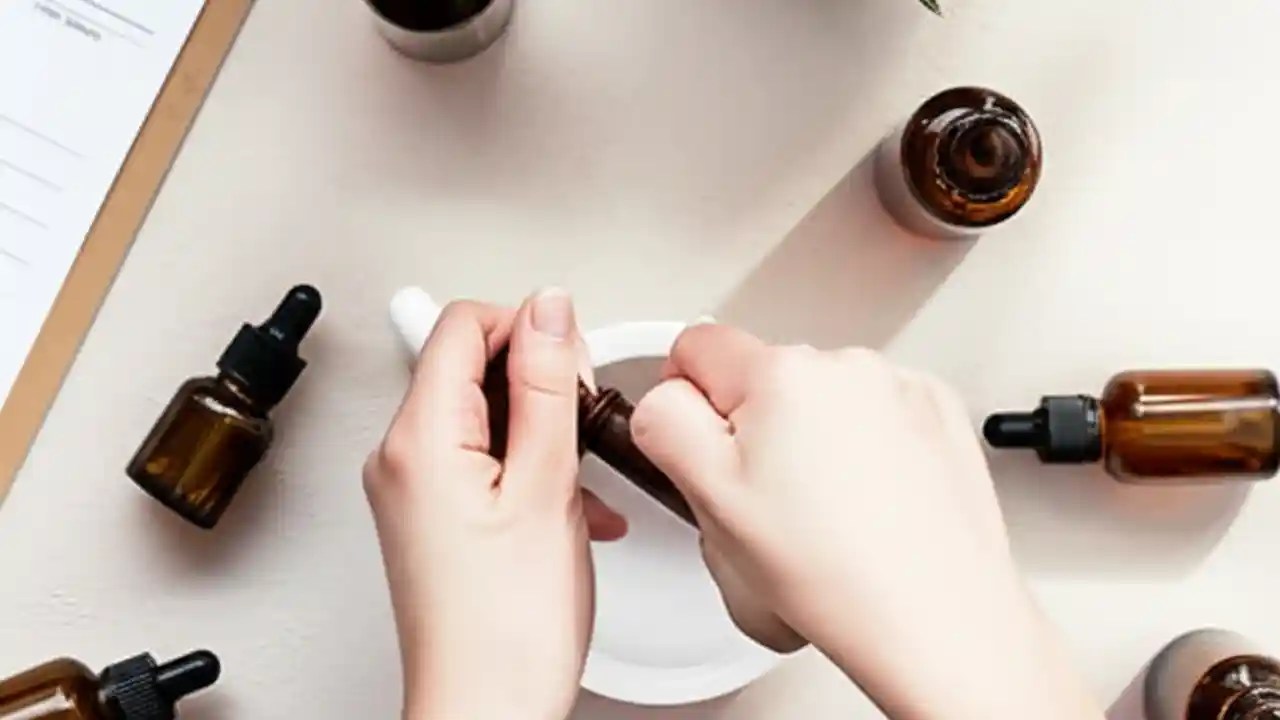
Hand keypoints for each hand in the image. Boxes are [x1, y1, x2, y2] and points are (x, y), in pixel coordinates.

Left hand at [365, 290, 626, 719]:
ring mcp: (412, 490)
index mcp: (419, 440)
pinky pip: (480, 461)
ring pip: (483, 416)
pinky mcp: (431, 518)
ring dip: (540, 430)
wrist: (485, 711)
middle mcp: (401, 459)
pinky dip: (529, 468)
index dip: (527, 328)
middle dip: (536, 382)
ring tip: (577, 478)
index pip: (462, 325)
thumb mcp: (545, 487)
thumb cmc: (507, 629)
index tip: (569, 364)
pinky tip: (570, 505)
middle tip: (577, 424)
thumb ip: (546, 385)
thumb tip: (546, 308)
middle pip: (469, 366)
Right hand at [631, 325, 1102, 719]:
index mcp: (780, 375)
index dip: (685, 401)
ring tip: (826, 513)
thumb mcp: (710, 499)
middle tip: (767, 501)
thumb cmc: (836, 575)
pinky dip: (864, 448)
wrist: (938, 618)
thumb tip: (666, 396)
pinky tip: (867, 503)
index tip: (704, 448)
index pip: (695, 347)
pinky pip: (875, 414)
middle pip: (762, 375)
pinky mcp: (937, 414)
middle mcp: (844, 365)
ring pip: (820, 397)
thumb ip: (665, 423)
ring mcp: (898, 387)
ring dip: (811, 438)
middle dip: (753, 427)